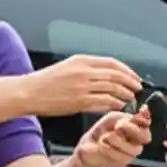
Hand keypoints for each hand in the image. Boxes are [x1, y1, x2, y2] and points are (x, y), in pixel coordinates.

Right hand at [22, 55, 141, 115]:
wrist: (29, 92)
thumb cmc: (45, 82)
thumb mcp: (67, 67)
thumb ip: (85, 69)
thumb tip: (104, 74)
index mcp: (81, 60)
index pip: (112, 63)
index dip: (126, 70)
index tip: (133, 77)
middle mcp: (84, 71)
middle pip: (116, 75)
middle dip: (130, 82)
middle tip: (137, 88)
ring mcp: (82, 86)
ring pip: (113, 88)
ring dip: (125, 94)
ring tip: (130, 98)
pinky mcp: (79, 101)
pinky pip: (104, 102)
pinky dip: (114, 103)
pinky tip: (118, 106)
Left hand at [74, 106, 152, 166]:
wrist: (88, 146)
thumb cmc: (103, 130)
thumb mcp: (113, 118)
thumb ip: (127, 116)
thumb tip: (143, 112)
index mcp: (138, 128)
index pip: (147, 123)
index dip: (143, 119)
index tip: (134, 115)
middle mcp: (138, 141)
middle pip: (146, 137)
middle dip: (131, 129)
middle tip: (118, 125)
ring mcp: (132, 153)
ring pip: (134, 148)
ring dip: (117, 140)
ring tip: (105, 137)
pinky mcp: (123, 162)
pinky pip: (121, 155)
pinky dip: (109, 149)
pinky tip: (102, 146)